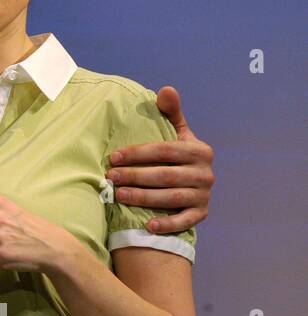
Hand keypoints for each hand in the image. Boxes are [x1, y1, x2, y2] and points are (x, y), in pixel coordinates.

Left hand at [107, 85, 213, 232]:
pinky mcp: (202, 214)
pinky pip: (185, 221)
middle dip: (135, 176)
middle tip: (110, 177)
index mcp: (199, 150)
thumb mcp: (178, 133)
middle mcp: (205, 173)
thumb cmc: (178, 155)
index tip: (114, 157)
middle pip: (165, 175)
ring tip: (118, 195)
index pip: (164, 150)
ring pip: (171, 197)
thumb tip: (166, 89)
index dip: (138, 153)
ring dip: (143, 198)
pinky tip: (149, 226)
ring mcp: (204, 195)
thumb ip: (171, 113)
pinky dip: (168, 224)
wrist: (194, 184)